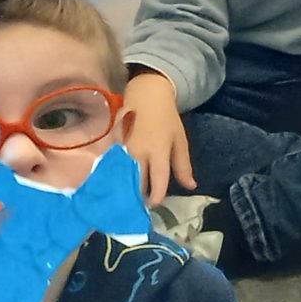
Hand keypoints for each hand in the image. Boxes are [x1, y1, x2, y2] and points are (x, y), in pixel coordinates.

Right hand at [123, 71, 191, 206]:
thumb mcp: (179, 140)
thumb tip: (190, 186)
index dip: (156, 195)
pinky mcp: (109, 146)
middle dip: (138, 196)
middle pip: (136, 182)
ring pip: (121, 177)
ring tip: (127, 199)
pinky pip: (111, 168)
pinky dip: (114, 178)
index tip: (154, 205)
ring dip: (125, 189)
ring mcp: (121, 150)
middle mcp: (137, 152)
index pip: (157, 179)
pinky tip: (116, 185)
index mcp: (158, 150)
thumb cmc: (165, 119)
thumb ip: (183, 165)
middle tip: (140, 206)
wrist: (145, 95)